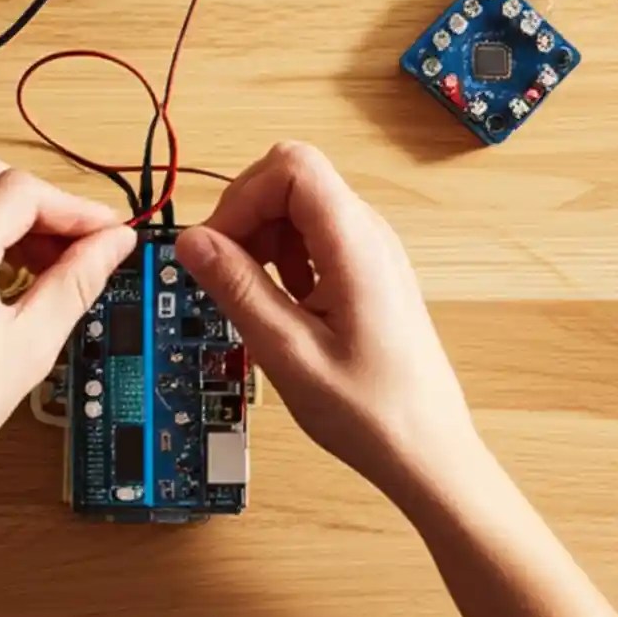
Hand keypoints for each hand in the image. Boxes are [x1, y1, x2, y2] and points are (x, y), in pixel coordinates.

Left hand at [0, 159, 134, 506]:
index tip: (107, 234)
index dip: (75, 209)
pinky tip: (5, 277)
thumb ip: (75, 282)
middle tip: (78, 250)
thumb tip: (113, 244)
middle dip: (43, 206)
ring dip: (11, 217)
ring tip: (45, 268)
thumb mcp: (28, 348)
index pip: (22, 192)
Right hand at [175, 143, 481, 496]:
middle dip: (246, 215)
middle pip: (291, 179)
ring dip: (262, 239)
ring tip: (254, 297)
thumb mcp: (287, 353)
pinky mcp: (366, 272)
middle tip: (225, 274)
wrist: (426, 450)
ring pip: (298, 207)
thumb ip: (238, 288)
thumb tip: (191, 241)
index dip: (242, 196)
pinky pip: (313, 237)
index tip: (216, 248)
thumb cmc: (370, 412)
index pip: (291, 166)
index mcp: (354, 245)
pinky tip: (280, 305)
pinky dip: (282, 258)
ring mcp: (370, 251)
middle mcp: (368, 234)